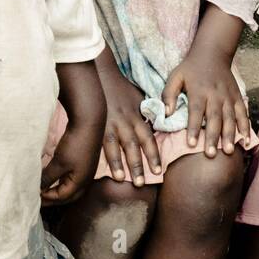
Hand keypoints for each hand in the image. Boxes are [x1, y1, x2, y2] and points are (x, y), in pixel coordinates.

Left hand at [40, 116, 100, 205]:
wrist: (89, 122)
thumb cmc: (75, 144)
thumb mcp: (59, 163)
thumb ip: (48, 178)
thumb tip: (38, 189)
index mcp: (81, 182)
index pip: (62, 197)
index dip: (47, 197)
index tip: (34, 195)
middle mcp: (86, 179)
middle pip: (69, 195)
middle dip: (53, 198)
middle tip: (39, 198)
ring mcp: (86, 170)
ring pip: (71, 186)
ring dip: (58, 189)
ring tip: (45, 189)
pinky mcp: (84, 161)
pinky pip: (72, 177)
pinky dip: (62, 180)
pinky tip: (54, 176)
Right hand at [100, 72, 161, 186]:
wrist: (101, 76)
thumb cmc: (121, 88)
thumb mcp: (139, 98)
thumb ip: (146, 113)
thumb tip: (156, 124)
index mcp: (137, 116)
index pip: (148, 138)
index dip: (153, 155)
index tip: (158, 170)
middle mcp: (127, 123)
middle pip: (136, 146)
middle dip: (140, 165)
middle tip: (144, 183)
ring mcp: (112, 125)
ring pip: (120, 148)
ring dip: (124, 165)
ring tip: (127, 181)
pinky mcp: (99, 126)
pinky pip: (104, 145)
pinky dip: (109, 159)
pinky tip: (110, 171)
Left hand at [161, 50, 249, 157]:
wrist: (213, 53)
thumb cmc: (191, 68)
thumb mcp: (175, 76)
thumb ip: (168, 94)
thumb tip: (166, 113)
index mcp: (199, 91)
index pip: (195, 112)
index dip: (193, 128)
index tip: (190, 144)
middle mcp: (215, 95)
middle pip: (214, 118)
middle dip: (213, 137)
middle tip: (210, 154)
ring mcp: (228, 97)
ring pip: (230, 118)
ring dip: (230, 135)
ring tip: (228, 151)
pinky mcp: (237, 97)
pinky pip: (243, 113)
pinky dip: (245, 127)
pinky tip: (245, 140)